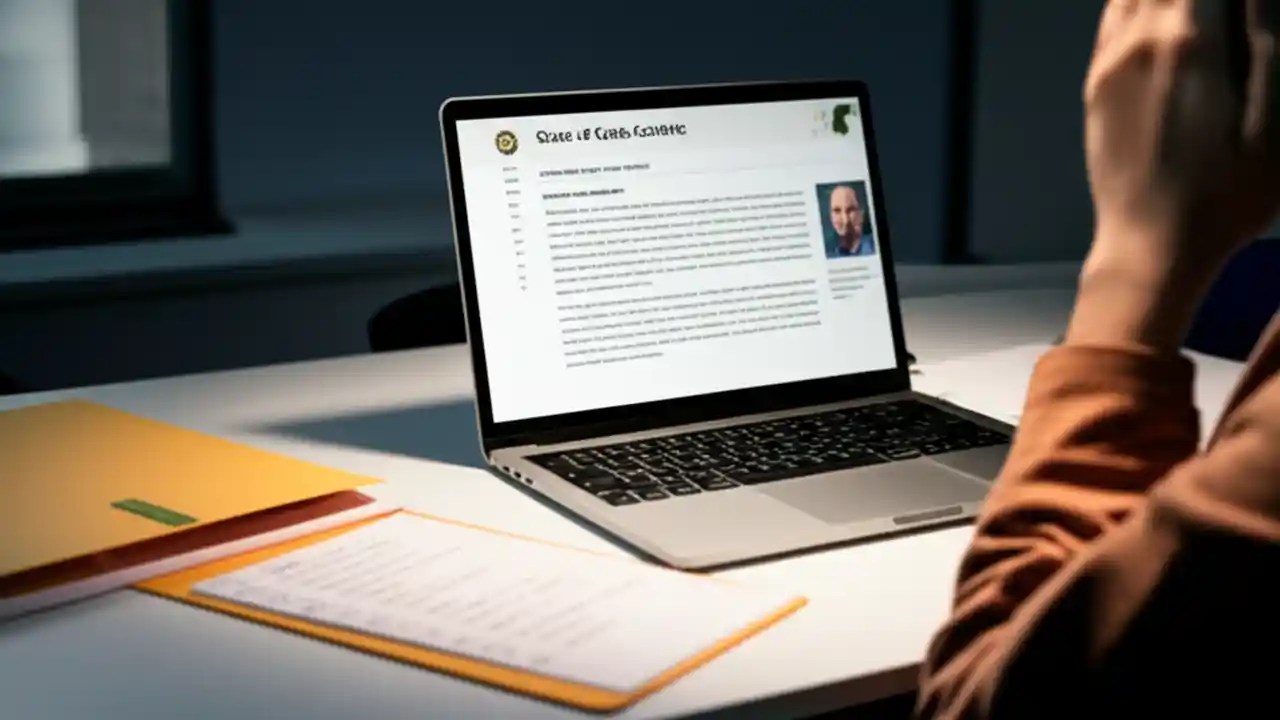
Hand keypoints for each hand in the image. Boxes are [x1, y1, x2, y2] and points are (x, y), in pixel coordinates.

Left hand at [1070, 0, 1279, 350]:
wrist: (1152, 247)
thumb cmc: (1227, 192)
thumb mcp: (1275, 119)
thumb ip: (1267, 35)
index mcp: (1190, 38)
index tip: (1251, 14)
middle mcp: (1139, 38)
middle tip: (1235, 20)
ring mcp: (1110, 61)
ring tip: (1209, 17)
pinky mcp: (1096, 84)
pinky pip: (1114, 14)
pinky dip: (1142, 1)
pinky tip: (1171, 15)